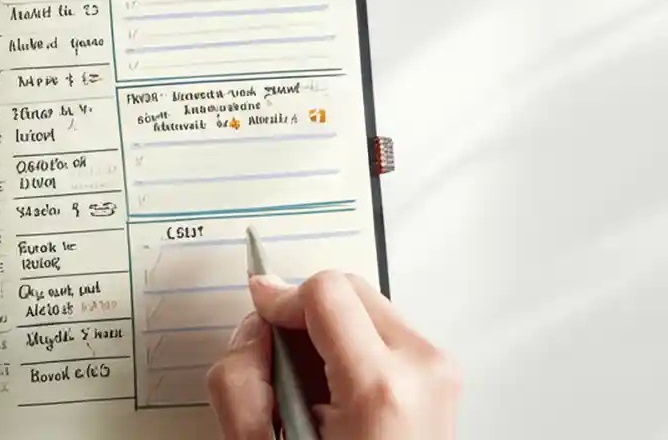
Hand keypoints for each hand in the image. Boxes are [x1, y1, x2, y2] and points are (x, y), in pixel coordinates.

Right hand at [207, 271, 460, 439]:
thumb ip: (241, 377)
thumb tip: (256, 320)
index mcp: (379, 388)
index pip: (323, 291)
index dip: (279, 302)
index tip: (261, 324)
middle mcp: (422, 370)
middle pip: (345, 287)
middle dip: (302, 316)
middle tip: (278, 367)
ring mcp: (438, 371)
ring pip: (362, 305)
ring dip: (325, 332)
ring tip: (311, 392)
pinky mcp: (440, 375)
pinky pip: (380, 330)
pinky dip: (349, 347)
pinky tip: (336, 394)